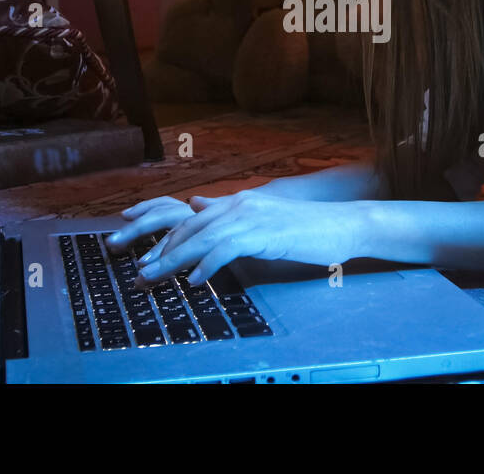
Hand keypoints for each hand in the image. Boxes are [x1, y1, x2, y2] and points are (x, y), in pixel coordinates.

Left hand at [108, 189, 364, 286]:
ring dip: (174, 260)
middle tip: (141, 272)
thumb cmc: (308, 227)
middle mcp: (240, 204)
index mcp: (239, 201)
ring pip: (202, 238)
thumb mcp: (264, 219)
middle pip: (190, 227)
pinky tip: (194, 281)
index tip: (146, 257)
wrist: (343, 224)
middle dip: (161, 250)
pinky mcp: (263, 232)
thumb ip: (231, 215)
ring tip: (155, 278)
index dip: (166, 238)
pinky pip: (226, 249)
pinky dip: (207, 265)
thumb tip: (197, 205)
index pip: (192, 219)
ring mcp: (251, 216)